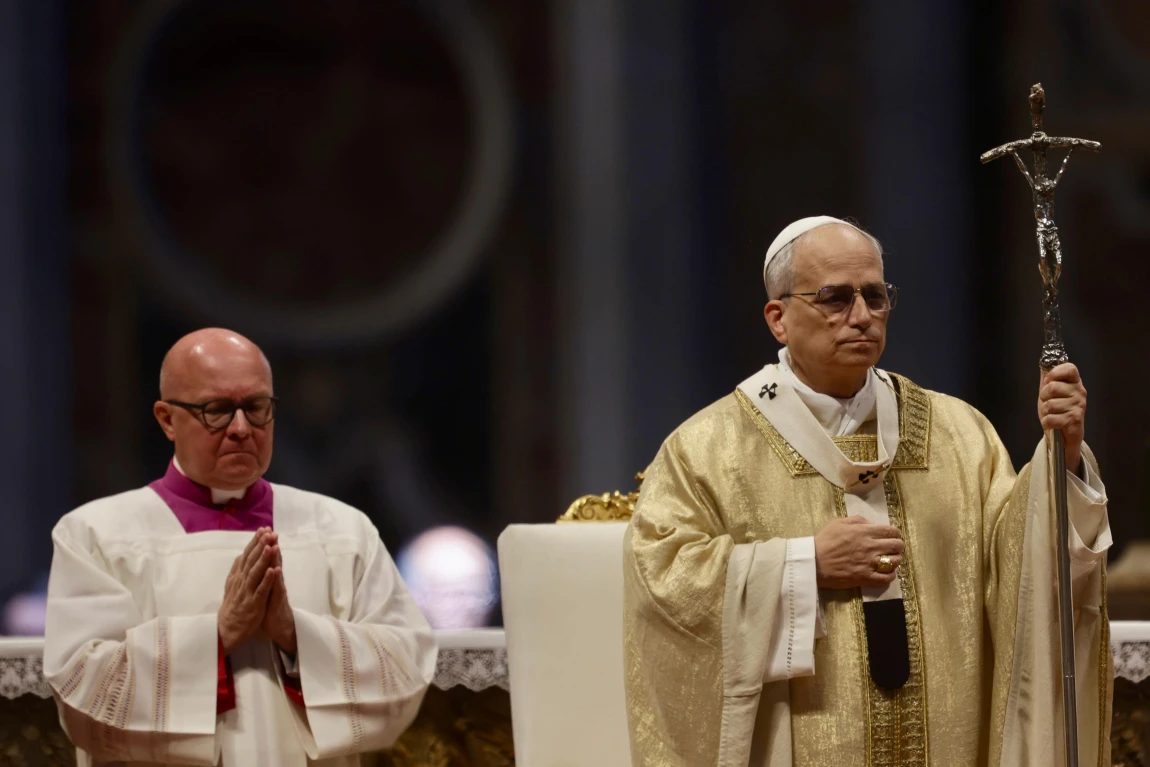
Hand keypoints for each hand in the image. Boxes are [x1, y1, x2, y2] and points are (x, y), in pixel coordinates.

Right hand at [218, 527, 277, 653]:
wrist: (227, 628)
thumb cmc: (233, 605)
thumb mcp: (232, 585)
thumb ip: (236, 570)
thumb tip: (240, 555)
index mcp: (238, 576)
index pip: (247, 555)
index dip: (255, 542)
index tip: (263, 529)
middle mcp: (241, 581)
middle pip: (251, 560)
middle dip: (260, 545)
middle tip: (268, 531)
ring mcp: (247, 592)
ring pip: (256, 572)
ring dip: (264, 559)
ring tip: (271, 546)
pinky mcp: (253, 603)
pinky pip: (261, 590)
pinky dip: (267, 580)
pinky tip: (274, 570)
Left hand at [261, 541, 296, 654]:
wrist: (280, 628)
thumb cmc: (270, 610)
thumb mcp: (264, 591)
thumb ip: (262, 578)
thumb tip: (257, 565)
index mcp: (268, 579)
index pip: (266, 559)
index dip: (263, 545)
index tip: (261, 531)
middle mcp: (274, 582)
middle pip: (273, 561)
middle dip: (271, 545)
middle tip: (270, 531)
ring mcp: (277, 590)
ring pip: (276, 572)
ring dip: (276, 558)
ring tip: (274, 544)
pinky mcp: (278, 601)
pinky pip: (277, 589)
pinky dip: (276, 579)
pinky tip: (276, 570)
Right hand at [814, 516, 903, 589]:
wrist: (813, 562)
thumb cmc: (824, 541)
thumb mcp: (838, 523)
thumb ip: (857, 520)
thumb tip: (872, 524)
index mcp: (864, 532)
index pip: (891, 531)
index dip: (895, 532)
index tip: (893, 535)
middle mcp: (870, 547)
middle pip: (897, 546)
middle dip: (897, 545)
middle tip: (892, 547)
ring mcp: (869, 564)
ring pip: (895, 562)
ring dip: (895, 560)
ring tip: (889, 560)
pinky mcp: (866, 578)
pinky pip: (887, 578)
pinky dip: (890, 575)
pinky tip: (886, 572)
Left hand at [1038, 362, 1085, 475]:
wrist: (1063, 437)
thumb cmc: (1057, 412)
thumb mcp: (1050, 394)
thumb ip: (1048, 379)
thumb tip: (1044, 365)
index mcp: (1075, 383)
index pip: (1070, 368)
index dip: (1055, 372)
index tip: (1048, 380)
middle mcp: (1080, 392)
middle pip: (1052, 387)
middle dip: (1043, 397)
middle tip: (1049, 404)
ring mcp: (1079, 406)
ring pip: (1049, 404)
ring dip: (1045, 412)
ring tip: (1053, 415)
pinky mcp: (1074, 420)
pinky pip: (1050, 418)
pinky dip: (1047, 423)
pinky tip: (1054, 424)